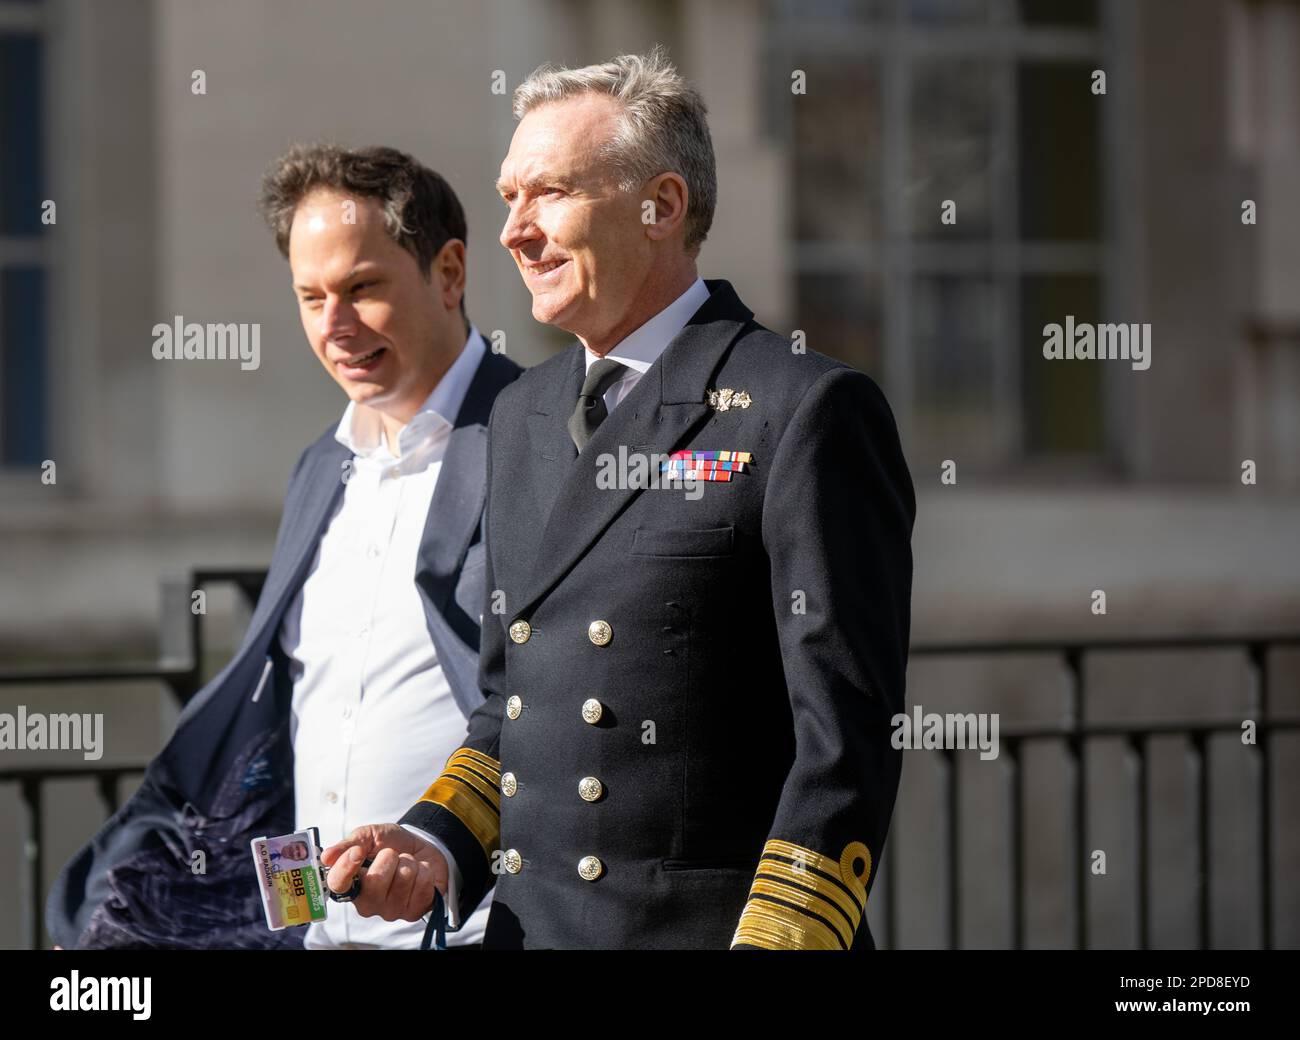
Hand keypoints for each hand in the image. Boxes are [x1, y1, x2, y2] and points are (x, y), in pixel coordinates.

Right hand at [321, 823, 447, 921]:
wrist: (422, 846)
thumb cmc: (392, 843)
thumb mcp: (369, 836)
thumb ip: (349, 844)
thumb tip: (326, 857)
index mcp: (351, 884)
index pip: (337, 884)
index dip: (346, 867)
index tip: (358, 851)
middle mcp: (367, 903)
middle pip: (374, 883)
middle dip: (389, 858)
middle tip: (392, 854)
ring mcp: (390, 911)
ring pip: (403, 880)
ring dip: (409, 862)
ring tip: (407, 863)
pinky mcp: (413, 913)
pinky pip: (423, 886)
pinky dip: (425, 871)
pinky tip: (420, 874)